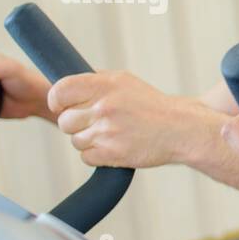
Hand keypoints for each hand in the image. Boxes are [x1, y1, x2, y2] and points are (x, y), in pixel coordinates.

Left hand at [48, 70, 188, 168]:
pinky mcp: (112, 154)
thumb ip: (95, 81)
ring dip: (89, 140)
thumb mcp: (125, 82)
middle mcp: (104, 107)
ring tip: (112, 134)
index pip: (59, 92)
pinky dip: (97, 155)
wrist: (181, 129)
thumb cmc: (152, 106)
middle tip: (96, 123)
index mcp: (105, 85)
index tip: (62, 106)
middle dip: (76, 124)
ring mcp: (107, 132)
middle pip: (64, 121)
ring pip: (75, 141)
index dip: (57, 101)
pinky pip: (86, 157)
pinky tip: (115, 146)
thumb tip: (65, 88)